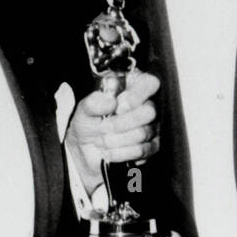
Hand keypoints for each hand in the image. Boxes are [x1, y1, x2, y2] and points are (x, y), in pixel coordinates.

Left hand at [65, 68, 159, 195]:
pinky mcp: (151, 146)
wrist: (87, 149)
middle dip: (121, 123)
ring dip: (116, 140)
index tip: (117, 106)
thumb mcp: (84, 110)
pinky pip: (142, 150)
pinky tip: (108, 151)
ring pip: (142, 133)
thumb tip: (111, 102)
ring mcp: (152, 126)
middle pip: (149, 111)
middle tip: (103, 127)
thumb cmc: (90, 123)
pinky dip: (120, 152)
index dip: (135, 96)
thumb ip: (94, 102)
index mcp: (133, 87)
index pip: (149, 83)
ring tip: (101, 140)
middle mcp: (147, 105)